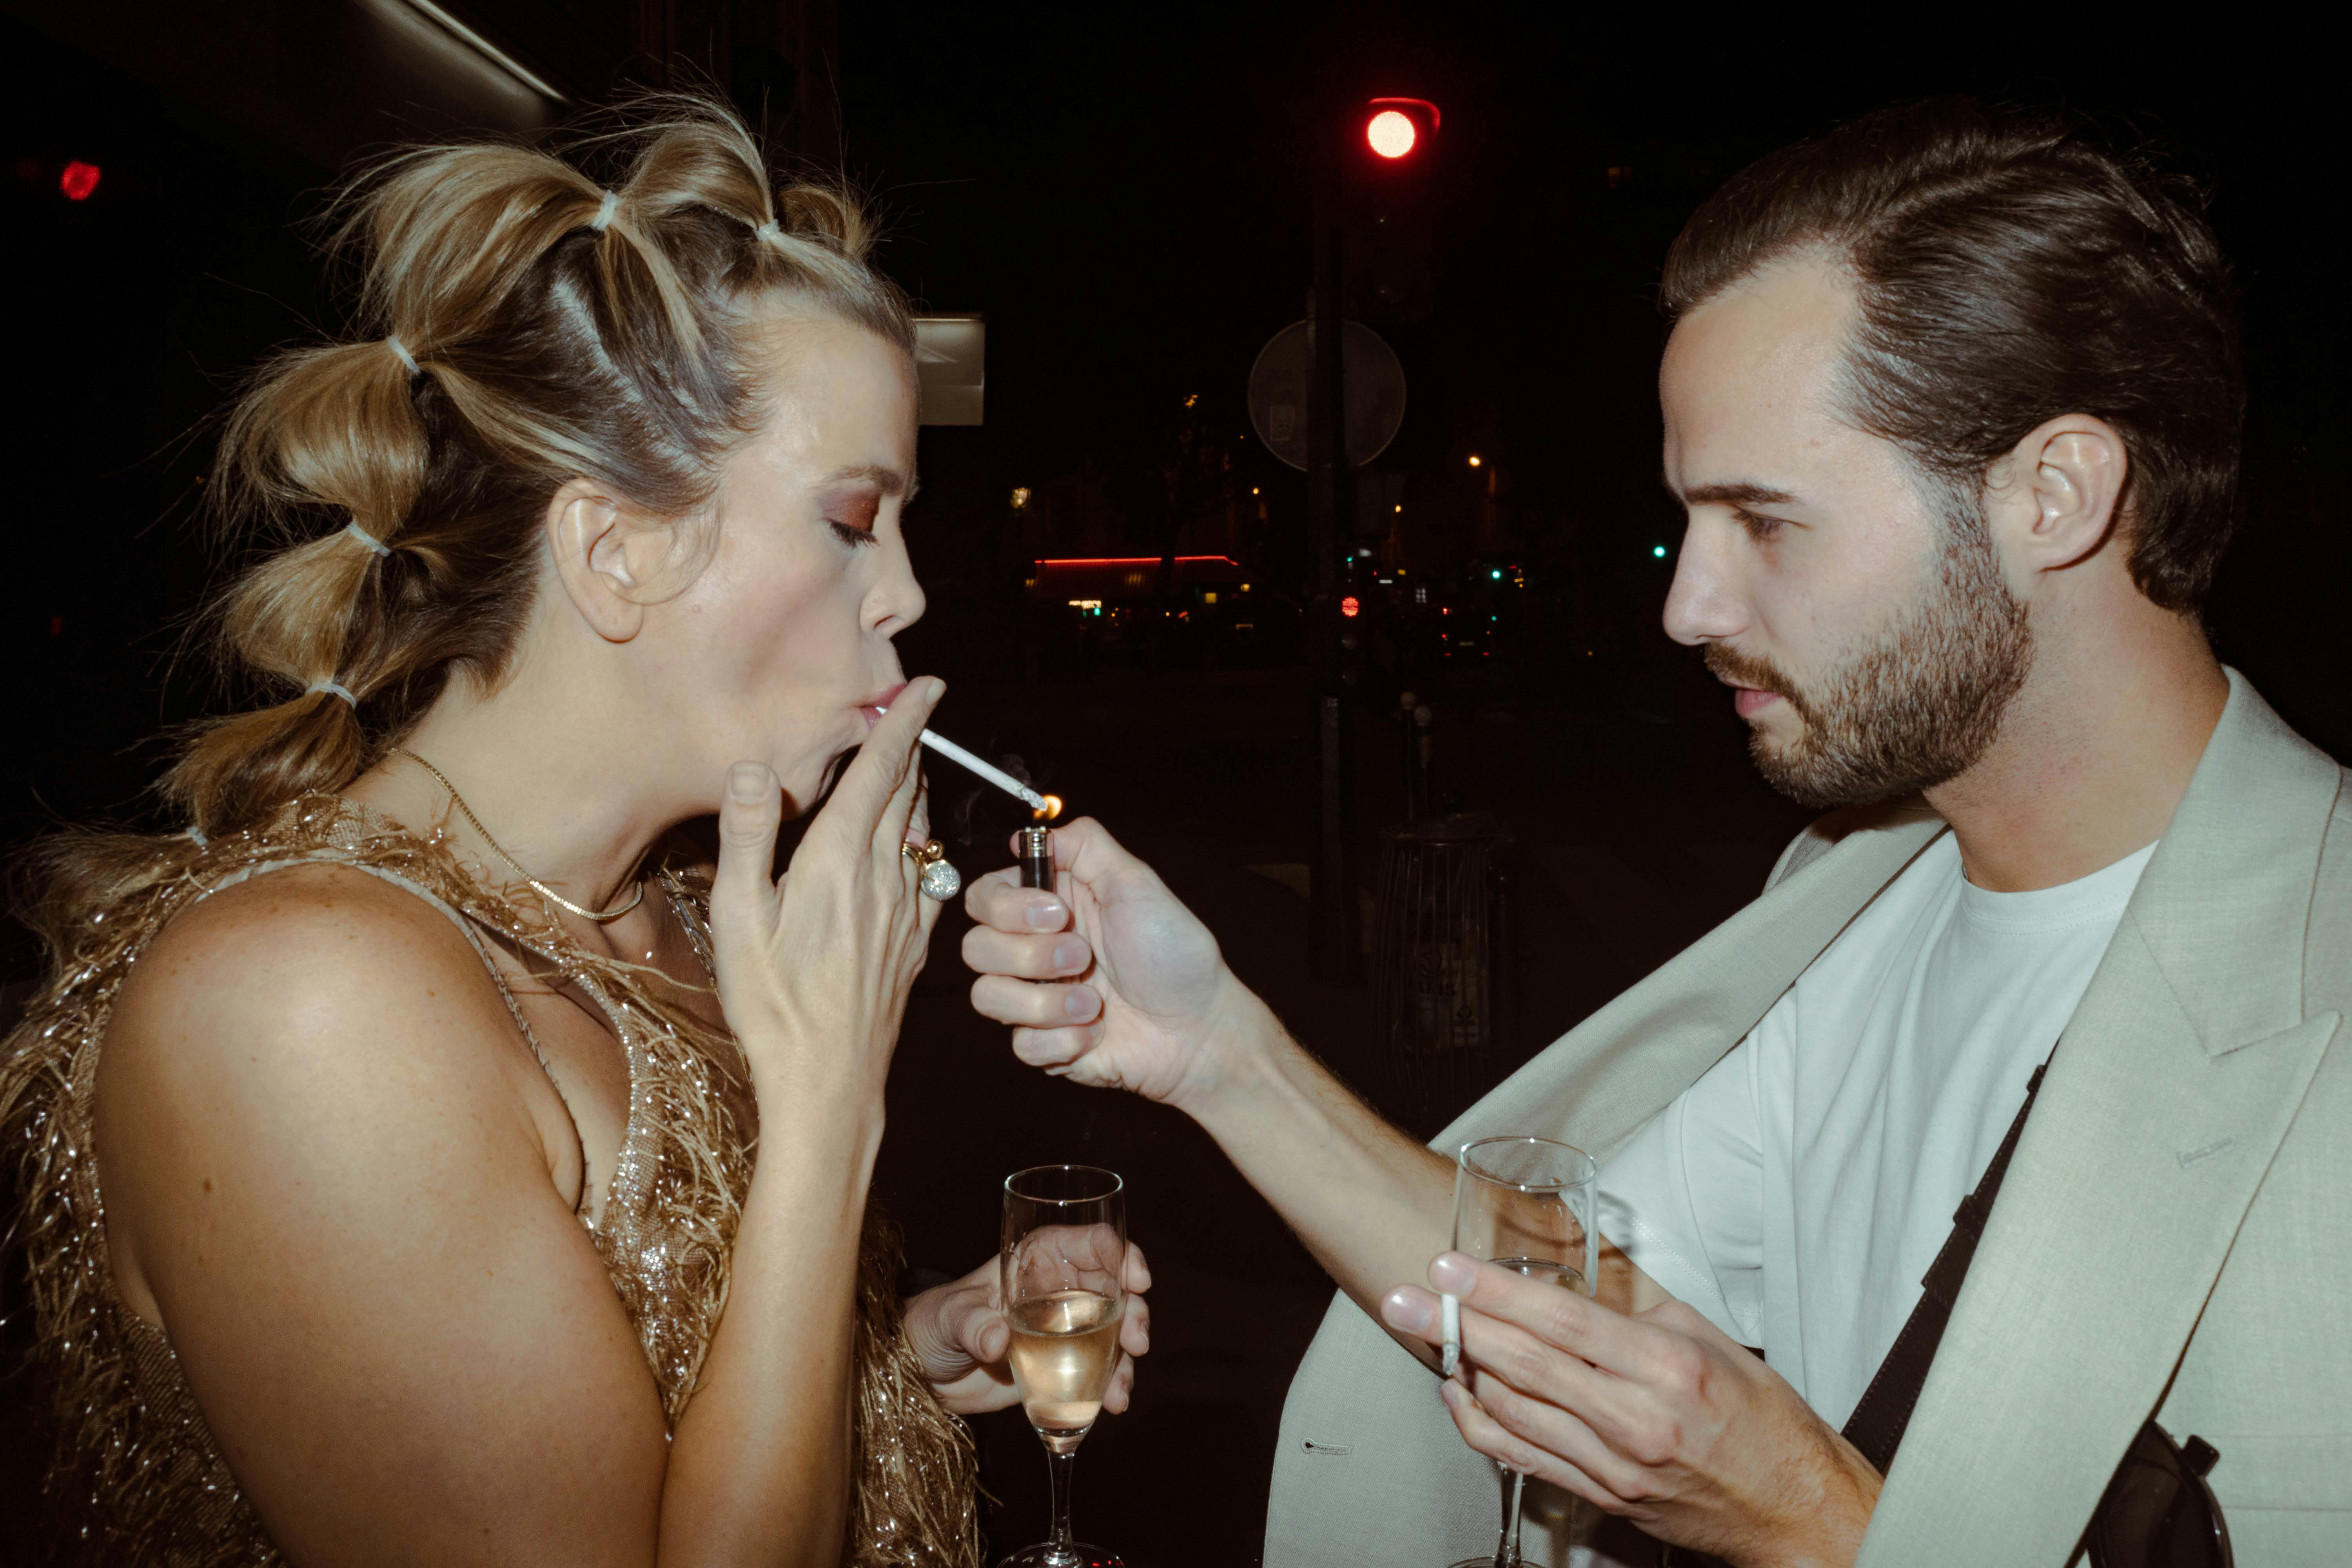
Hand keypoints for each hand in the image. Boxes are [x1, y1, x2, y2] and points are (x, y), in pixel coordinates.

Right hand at [711, 677, 945, 1095]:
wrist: (828, 1081)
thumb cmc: (774, 1003)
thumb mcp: (741, 916)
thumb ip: (749, 836)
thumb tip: (751, 765)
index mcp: (841, 860)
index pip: (882, 772)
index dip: (903, 723)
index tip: (925, 686)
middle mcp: (884, 877)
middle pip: (907, 793)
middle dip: (910, 747)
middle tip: (913, 712)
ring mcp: (905, 912)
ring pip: (921, 832)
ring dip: (918, 792)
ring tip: (911, 767)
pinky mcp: (913, 944)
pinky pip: (927, 876)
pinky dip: (922, 844)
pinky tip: (914, 848)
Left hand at [900, 1243, 1153, 1417]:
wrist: (922, 1375)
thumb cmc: (930, 1326)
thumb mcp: (947, 1318)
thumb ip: (971, 1325)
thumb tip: (997, 1338)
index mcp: (1034, 1261)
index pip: (1087, 1243)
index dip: (1119, 1253)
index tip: (1135, 1279)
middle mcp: (1058, 1290)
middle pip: (1114, 1289)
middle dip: (1135, 1313)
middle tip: (1135, 1342)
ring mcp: (1064, 1329)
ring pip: (1114, 1332)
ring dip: (1127, 1358)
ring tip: (1119, 1391)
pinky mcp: (1061, 1365)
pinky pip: (1100, 1369)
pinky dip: (1112, 1385)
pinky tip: (1112, 1403)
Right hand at [961, 816, 1269, 1107]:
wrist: (1199, 1028)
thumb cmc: (1175, 954)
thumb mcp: (1137, 883)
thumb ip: (1084, 846)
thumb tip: (1027, 834)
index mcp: (1048, 907)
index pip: (983, 897)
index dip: (1006, 906)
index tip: (1057, 912)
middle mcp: (1033, 951)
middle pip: (975, 947)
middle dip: (1030, 954)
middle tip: (1083, 956)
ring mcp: (1035, 1000)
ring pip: (987, 997)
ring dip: (1045, 1002)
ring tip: (1094, 1003)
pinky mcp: (1044, 1045)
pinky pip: (1020, 1045)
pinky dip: (1062, 1039)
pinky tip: (1096, 1032)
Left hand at [1381, 1254, 1880, 1567]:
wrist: (1795, 1512)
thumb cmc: (1764, 1425)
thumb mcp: (1713, 1345)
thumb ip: (1641, 1318)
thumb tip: (1580, 1296)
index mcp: (1665, 1369)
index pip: (1560, 1322)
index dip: (1496, 1292)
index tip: (1449, 1267)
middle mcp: (1634, 1420)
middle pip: (1522, 1365)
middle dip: (1453, 1324)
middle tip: (1405, 1296)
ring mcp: (1613, 1465)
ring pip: (1511, 1411)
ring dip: (1461, 1368)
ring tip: (1430, 1331)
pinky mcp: (1602, 1496)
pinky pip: (1521, 1457)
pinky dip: (1480, 1423)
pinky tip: (1458, 1394)